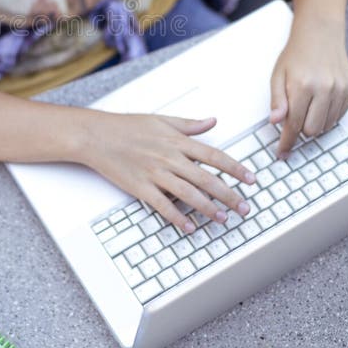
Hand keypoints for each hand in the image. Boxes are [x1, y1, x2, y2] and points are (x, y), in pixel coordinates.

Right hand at [80, 112, 255, 231]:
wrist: (97, 136)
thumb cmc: (127, 126)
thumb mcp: (161, 119)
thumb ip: (189, 124)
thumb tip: (211, 121)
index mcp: (177, 141)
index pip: (214, 156)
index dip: (235, 168)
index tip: (251, 179)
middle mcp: (169, 158)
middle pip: (206, 179)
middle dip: (229, 195)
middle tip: (244, 207)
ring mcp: (155, 174)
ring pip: (189, 195)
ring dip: (209, 209)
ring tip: (224, 218)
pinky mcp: (141, 188)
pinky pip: (164, 206)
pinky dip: (178, 218)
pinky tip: (190, 227)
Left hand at [270, 17, 347, 156]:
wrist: (320, 34)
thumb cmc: (296, 55)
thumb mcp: (277, 75)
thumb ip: (276, 100)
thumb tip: (275, 121)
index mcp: (302, 85)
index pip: (293, 124)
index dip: (286, 142)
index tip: (282, 153)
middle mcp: (324, 89)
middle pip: (311, 130)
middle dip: (299, 128)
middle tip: (294, 116)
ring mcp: (340, 90)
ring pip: (326, 126)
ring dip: (314, 122)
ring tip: (307, 104)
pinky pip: (338, 116)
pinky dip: (327, 115)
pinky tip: (319, 101)